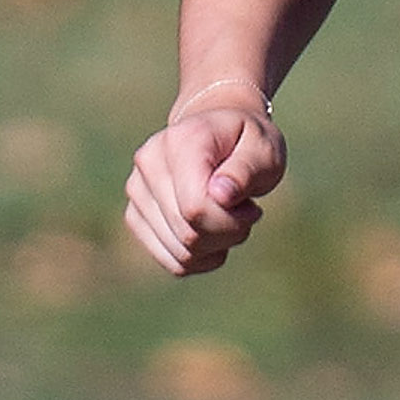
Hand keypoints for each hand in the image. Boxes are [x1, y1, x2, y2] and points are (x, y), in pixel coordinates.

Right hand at [121, 92, 286, 276]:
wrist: (220, 137)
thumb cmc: (246, 144)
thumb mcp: (263, 150)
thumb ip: (246, 171)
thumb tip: (221, 195)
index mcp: (180, 141)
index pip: (196, 208)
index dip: (232, 221)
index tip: (252, 207)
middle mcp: (148, 162)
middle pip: (189, 234)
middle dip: (228, 234)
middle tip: (245, 211)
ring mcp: (137, 191)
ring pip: (182, 253)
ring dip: (216, 246)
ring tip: (226, 216)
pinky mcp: (136, 216)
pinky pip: (174, 262)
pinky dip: (201, 258)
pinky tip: (213, 234)